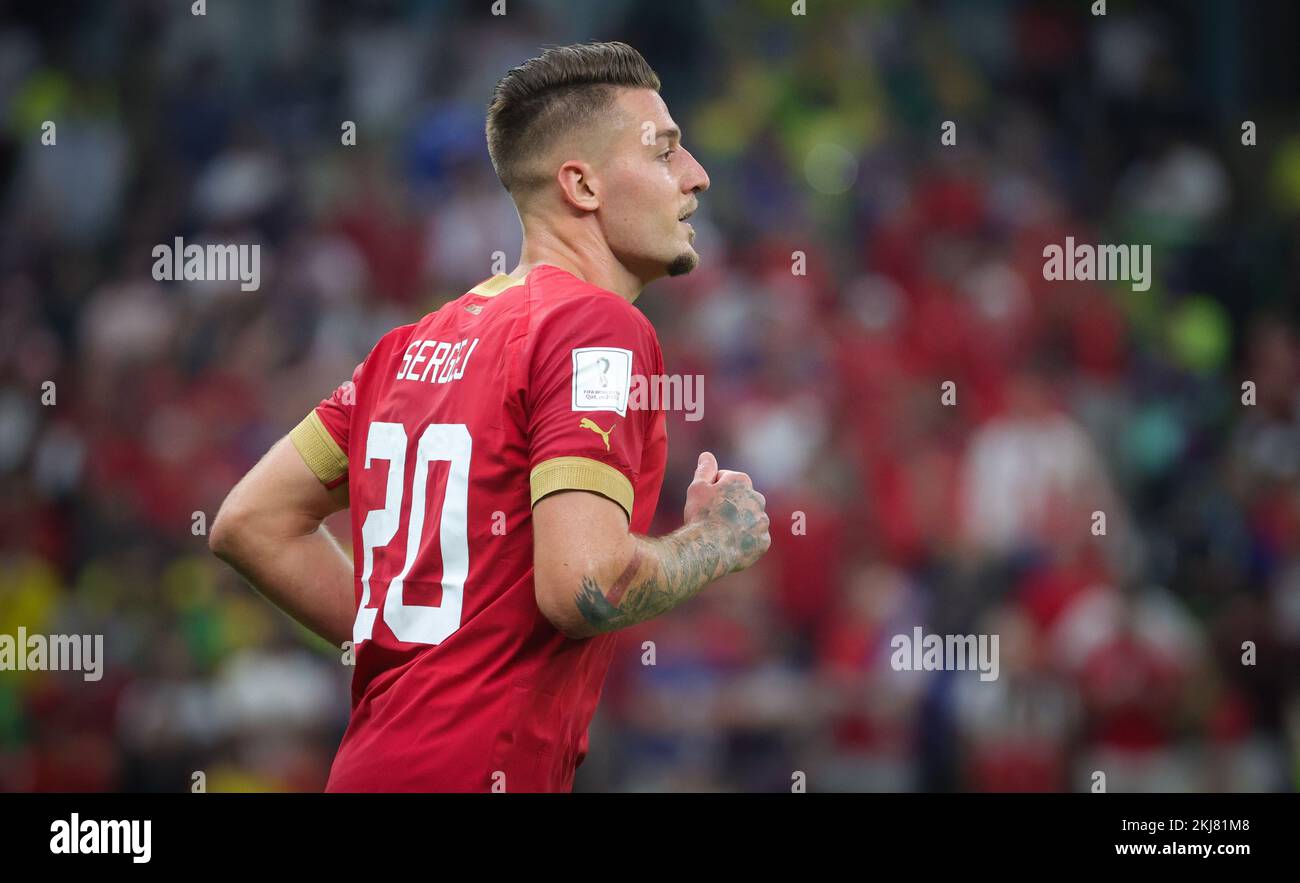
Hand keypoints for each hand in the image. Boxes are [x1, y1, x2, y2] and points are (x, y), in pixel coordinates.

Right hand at [683, 451, 770, 572]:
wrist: (709, 549)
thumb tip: (707, 455)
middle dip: (729, 505)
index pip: (726, 480)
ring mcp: (762, 521)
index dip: (711, 490)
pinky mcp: (764, 541)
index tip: (704, 503)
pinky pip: (753, 538)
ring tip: (720, 534)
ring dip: (738, 523)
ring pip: (748, 519)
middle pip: (740, 499)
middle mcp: (758, 498)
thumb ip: (705, 469)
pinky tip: (730, 545)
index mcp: (742, 481)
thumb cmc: (702, 515)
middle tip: (711, 519)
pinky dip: (744, 541)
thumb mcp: (697, 487)